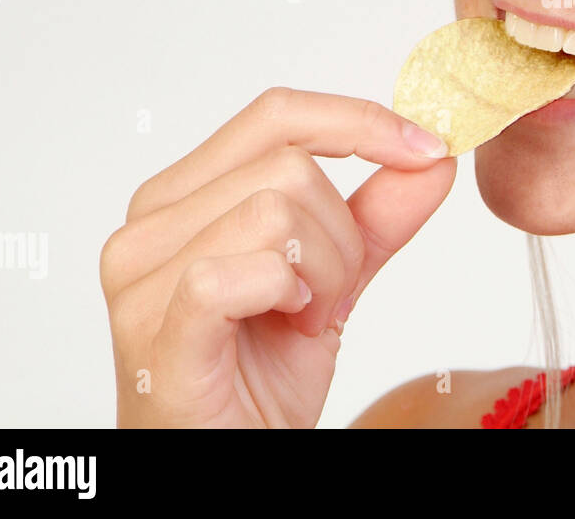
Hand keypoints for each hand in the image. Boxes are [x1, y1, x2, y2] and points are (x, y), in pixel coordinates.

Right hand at [99, 87, 454, 426]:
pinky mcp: (155, 326)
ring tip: (304, 319)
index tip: (427, 146)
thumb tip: (432, 157)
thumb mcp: (335, 279)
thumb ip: (377, 216)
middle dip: (342, 234)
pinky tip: (287, 327)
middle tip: (329, 295)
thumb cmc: (257, 377)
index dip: (360, 121)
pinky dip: (291, 295)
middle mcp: (149, 222)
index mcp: (183, 195)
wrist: (226, 460)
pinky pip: (246, 269)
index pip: (277, 114)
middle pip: (289, 164)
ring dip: (324, 274)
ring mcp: (141, 274)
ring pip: (275, 211)